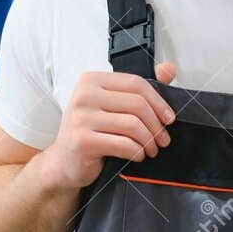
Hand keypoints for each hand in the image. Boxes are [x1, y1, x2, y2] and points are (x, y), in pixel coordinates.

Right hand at [37, 63, 176, 189]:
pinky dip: (137, 151)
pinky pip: (123, 144)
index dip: (159, 102)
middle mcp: (84, 95)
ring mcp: (81, 118)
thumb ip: (138, 89)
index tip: (169, 118)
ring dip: (149, 141)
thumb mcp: (111, 106)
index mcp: (91, 80)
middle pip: (137, 104)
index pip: (135, 83)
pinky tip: (138, 155)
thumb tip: (169, 69)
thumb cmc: (90, 132)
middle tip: (162, 139)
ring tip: (151, 149)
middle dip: (156, 125)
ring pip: (133, 125)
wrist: (64, 162)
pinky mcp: (83, 141)